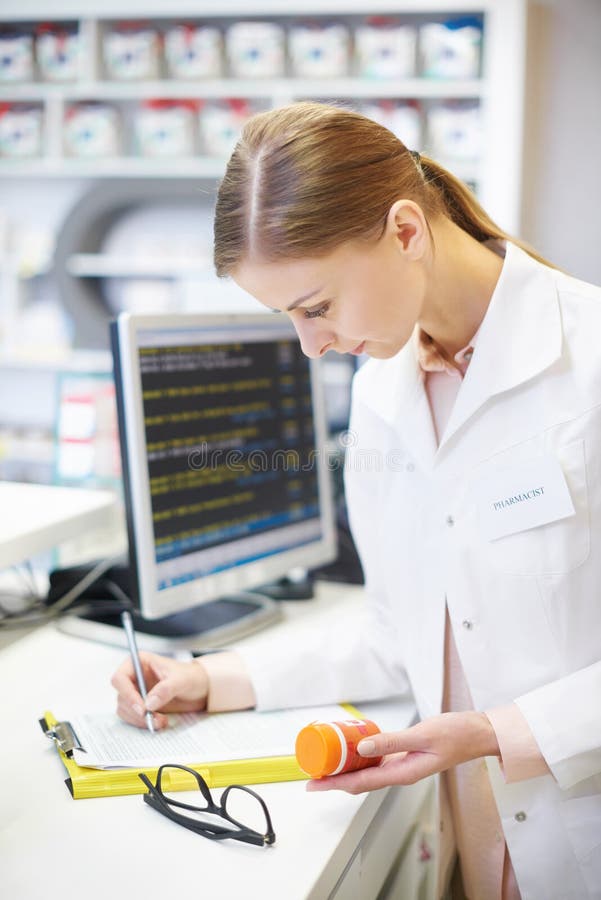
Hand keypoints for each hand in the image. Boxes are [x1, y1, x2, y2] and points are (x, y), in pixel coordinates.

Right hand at [111, 651, 208, 729]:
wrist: (201, 689)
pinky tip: (158, 722)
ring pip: (125, 709)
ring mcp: (136, 692)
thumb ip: (165, 689)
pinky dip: (142, 723)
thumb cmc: (191, 676)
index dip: (127, 694)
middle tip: (152, 718)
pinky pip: (132, 717)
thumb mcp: (181, 680)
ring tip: (160, 721)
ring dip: (140, 719)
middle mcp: (134, 677)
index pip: (120, 678)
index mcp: (140, 663)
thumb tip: (149, 703)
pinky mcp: (140, 706)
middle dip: (136, 710)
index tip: (141, 708)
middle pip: (121, 696)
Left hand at [306, 711, 499, 794]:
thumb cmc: (455, 734)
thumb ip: (392, 742)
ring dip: (344, 771)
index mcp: (403, 773)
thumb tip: (361, 749)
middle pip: (359, 782)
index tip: (314, 785)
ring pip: (366, 773)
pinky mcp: (403, 757)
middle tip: (310, 776)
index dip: (334, 785)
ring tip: (323, 765)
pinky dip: (359, 759)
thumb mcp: (422, 735)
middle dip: (334, 781)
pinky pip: (376, 762)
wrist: (476, 734)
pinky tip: (350, 751)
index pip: (361, 783)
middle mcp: (399, 773)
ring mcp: (401, 766)